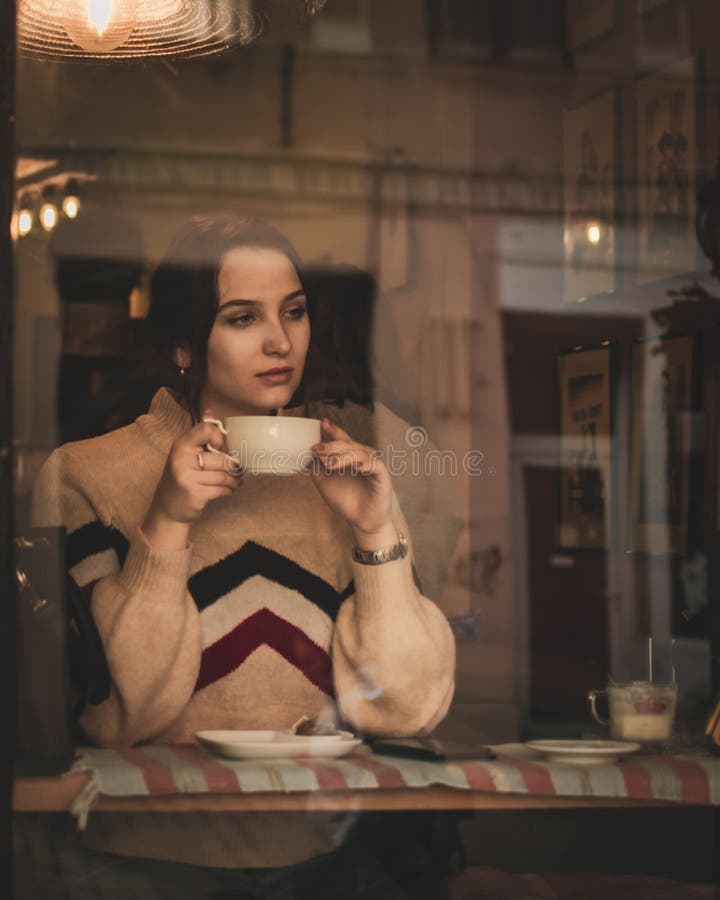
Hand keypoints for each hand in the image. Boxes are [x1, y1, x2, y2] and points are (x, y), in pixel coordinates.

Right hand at [142, 409, 241, 547]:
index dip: (220, 438)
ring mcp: (187, 477)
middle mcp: (181, 459)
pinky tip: (229, 490)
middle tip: (239, 469)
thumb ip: (199, 435)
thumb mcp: (186, 454)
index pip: (206, 430)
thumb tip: (211, 412)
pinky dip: (229, 490)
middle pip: (221, 458)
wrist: (168, 508)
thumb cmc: (182, 477)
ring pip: (224, 475)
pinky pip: (222, 489)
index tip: (223, 448)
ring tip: (236, 481)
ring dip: (235, 480)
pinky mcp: (195, 494)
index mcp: (181, 445)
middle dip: (234, 466)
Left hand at [308, 419, 394, 541]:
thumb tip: (305, 454)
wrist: (363, 521)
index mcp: (350, 456)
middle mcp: (362, 456)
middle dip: (332, 445)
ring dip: (343, 457)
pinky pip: (374, 464)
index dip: (333, 430)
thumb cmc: (347, 501)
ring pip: (359, 452)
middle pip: (348, 444)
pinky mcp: (382, 474)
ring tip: (330, 464)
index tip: (322, 423)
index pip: (342, 439)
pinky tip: (356, 466)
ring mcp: (372, 464)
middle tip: (317, 448)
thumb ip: (316, 468)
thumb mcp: (325, 483)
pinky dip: (364, 463)